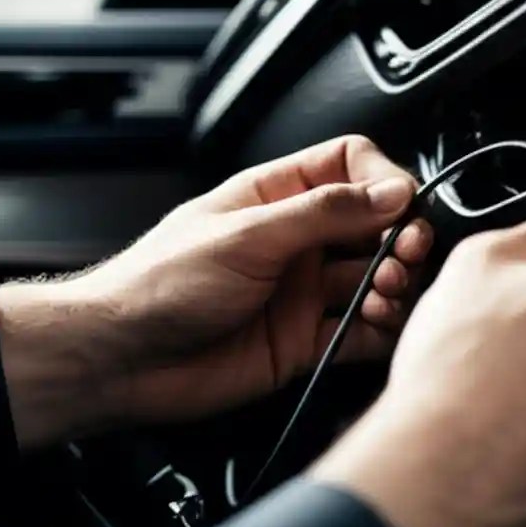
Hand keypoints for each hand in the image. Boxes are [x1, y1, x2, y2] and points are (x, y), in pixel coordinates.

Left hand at [0, 135, 432, 448]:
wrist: (120, 360)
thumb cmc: (156, 285)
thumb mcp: (246, 234)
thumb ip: (323, 212)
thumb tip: (390, 189)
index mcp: (275, 196)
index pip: (350, 166)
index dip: (384, 179)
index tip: (402, 203)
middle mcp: (295, 241)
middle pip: (374, 226)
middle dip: (400, 237)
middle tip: (405, 252)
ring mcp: (301, 291)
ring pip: (374, 279)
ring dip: (393, 284)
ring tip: (386, 292)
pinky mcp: (304, 341)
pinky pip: (360, 333)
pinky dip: (381, 330)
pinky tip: (380, 324)